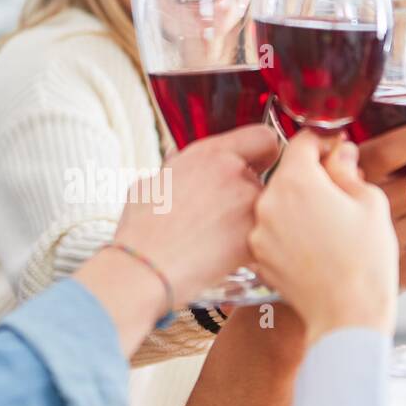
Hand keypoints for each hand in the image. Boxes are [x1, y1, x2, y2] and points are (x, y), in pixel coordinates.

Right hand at [113, 124, 278, 306]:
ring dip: (247, 221)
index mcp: (211, 154)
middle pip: (261, 179)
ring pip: (263, 210)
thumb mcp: (152, 183)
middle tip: (222, 214)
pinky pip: (260, 238)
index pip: (263, 137)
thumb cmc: (142, 229)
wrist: (146, 267)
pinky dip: (247, 247)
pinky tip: (221, 257)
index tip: (256, 166)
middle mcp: (235, 173)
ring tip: (215, 240)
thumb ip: (176, 169)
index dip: (262, 153)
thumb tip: (178, 164)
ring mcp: (248, 206)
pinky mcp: (254, 239)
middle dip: (247, 194)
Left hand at [249, 131, 396, 344]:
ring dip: (298, 205)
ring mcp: (259, 232)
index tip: (334, 149)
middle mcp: (268, 203)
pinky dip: (289, 232)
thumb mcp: (370, 202)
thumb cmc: (365, 262)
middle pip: (286, 173)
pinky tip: (314, 246)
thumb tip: (339, 153)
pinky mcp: (257, 257)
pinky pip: (273, 231)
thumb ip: (348, 169)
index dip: (322, 143)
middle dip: (311, 176)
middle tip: (339, 191)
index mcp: (296, 181)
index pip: (301, 141)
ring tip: (328, 224)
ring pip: (278, 203)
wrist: (347, 315)